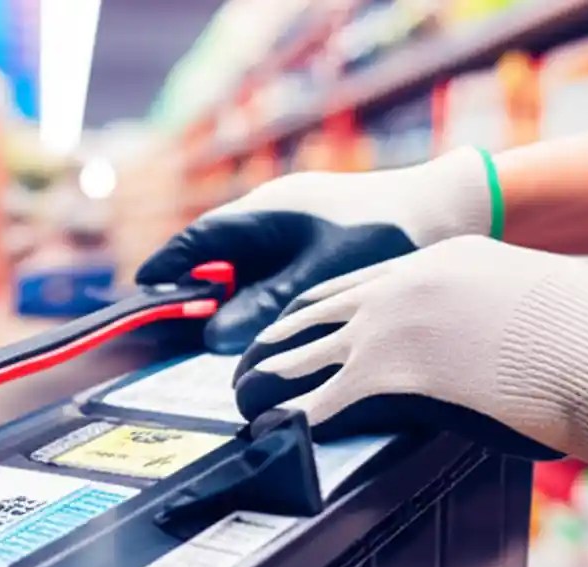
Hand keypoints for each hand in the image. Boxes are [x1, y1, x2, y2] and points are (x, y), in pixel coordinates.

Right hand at [135, 148, 498, 352]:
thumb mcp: (321, 278)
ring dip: (234, 294)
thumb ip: (265, 308)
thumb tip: (213, 338)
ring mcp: (295, 222)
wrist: (445, 207)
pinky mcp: (317, 235)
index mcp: (264, 213)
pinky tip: (275, 319)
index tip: (142, 290)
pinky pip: (274, 264)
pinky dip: (264, 291)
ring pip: (248, 262)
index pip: (198, 241)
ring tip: (226, 330)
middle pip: (218, 254)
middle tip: (178, 325)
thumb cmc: (386, 234)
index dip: (167, 267)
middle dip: (198, 289)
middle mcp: (273, 213)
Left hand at [233, 237, 587, 483]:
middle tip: (252, 355)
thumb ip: (490, 301)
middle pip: (318, 308)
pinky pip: (323, 397)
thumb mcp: (529, 290)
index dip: (318, 307)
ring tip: (243, 393)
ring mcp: (389, 325)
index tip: (295, 321)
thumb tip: (485, 327)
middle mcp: (402, 283)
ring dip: (270, 374)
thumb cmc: (584, 328)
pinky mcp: (388, 371)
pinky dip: (292, 416)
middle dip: (280, 335)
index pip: (357, 281)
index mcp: (436, 259)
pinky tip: (274, 429)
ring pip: (306, 348)